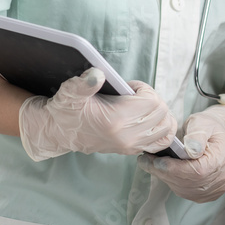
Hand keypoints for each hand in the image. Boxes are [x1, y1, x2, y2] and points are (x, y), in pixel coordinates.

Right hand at [18, 67, 176, 160]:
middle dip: (153, 99)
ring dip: (161, 114)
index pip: (152, 101)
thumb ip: (84, 84)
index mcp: (116, 121)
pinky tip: (148, 120)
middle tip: (136, 96)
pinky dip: (161, 130)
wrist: (58, 132)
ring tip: (144, 106)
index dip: (144, 89)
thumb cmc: (66, 110)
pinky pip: (160, 143)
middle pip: (162, 113)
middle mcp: (127, 137)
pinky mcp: (130, 150)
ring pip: (166, 129)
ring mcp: (130, 146)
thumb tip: (97, 74)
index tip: (130, 88)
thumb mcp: (71, 92)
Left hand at [138, 105, 224, 202]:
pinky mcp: (208, 194)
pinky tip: (163, 171)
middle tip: (145, 161)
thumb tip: (190, 149)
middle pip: (188, 183)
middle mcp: (221, 178)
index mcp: (222, 158)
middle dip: (164, 172)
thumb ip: (196, 134)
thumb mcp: (203, 122)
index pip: (197, 171)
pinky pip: (186, 192)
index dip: (173, 169)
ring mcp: (215, 189)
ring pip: (185, 190)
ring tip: (151, 164)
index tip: (154, 161)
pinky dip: (172, 182)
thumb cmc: (208, 127)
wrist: (217, 136)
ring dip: (166, 178)